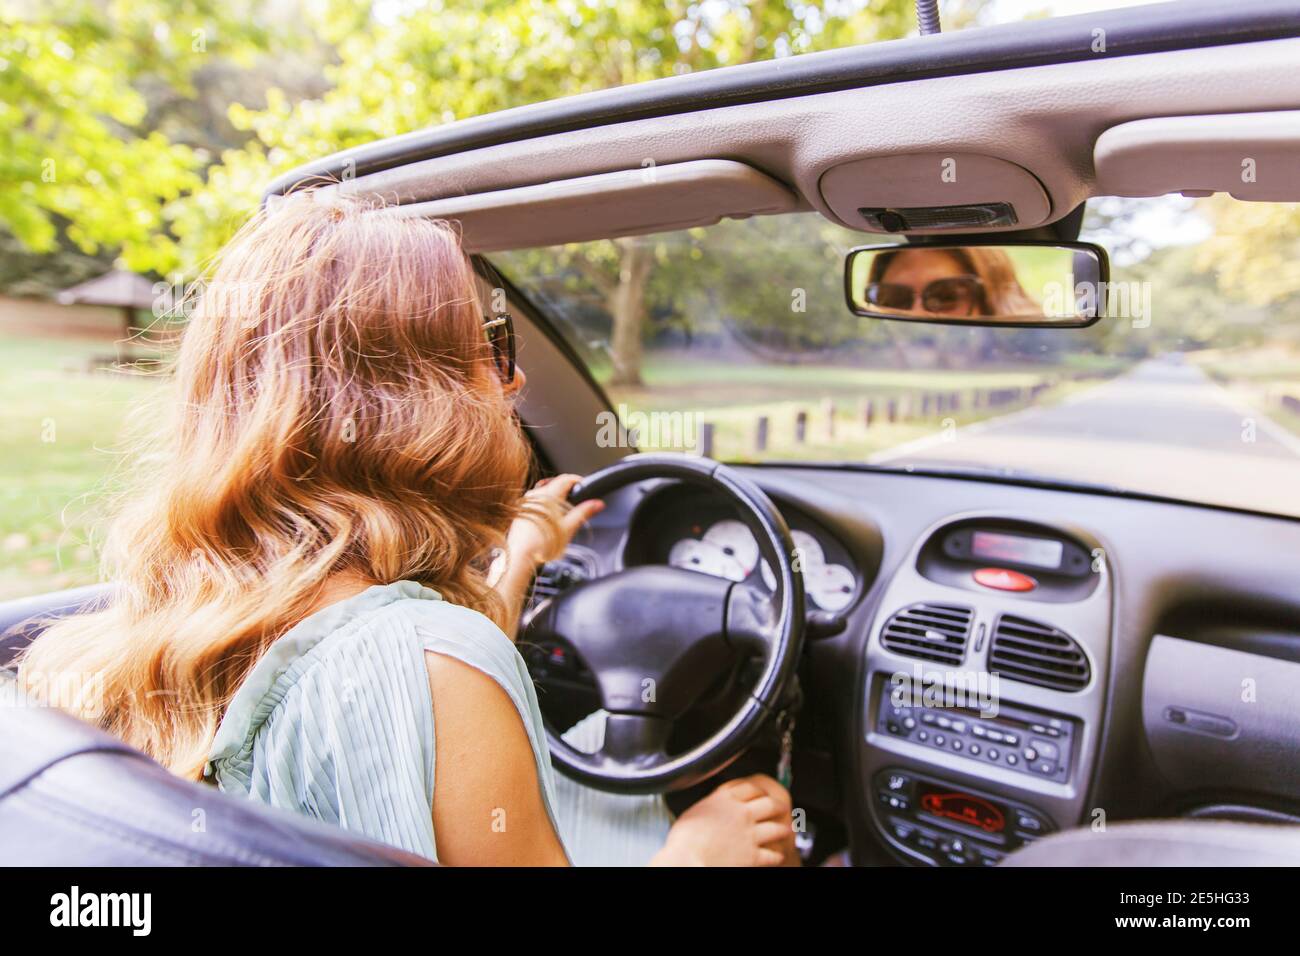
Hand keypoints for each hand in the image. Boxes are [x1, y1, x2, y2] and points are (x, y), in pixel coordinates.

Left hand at [505, 474, 603, 567]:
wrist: (520, 556)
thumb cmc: (542, 545)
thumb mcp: (569, 527)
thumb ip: (584, 512)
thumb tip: (597, 504)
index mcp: (548, 495)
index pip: (566, 478)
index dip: (579, 480)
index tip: (585, 486)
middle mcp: (535, 495)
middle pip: (556, 483)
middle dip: (569, 488)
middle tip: (579, 499)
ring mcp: (526, 502)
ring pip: (546, 491)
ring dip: (557, 496)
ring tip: (565, 511)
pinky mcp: (522, 510)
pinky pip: (537, 500)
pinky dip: (547, 504)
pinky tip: (550, 518)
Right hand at [651, 774, 799, 866]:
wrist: (687, 859)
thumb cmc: (684, 839)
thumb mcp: (694, 811)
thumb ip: (709, 805)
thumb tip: (710, 807)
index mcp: (725, 800)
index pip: (750, 787)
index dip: (759, 788)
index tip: (761, 791)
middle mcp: (742, 814)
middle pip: (769, 803)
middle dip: (777, 805)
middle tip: (781, 807)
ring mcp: (750, 834)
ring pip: (776, 828)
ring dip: (783, 828)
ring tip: (786, 829)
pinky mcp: (753, 856)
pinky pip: (772, 854)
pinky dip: (777, 855)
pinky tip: (778, 856)